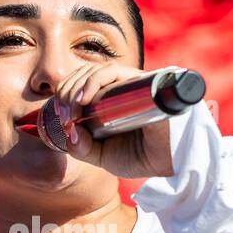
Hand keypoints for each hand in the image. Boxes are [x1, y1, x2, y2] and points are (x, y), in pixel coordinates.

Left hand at [54, 63, 174, 178]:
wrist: (171, 162)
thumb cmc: (141, 157)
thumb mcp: (102, 157)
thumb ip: (81, 148)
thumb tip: (68, 130)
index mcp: (107, 102)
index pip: (78, 85)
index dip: (64, 96)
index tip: (60, 117)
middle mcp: (118, 88)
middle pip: (82, 75)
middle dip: (66, 93)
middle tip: (64, 115)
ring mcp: (129, 82)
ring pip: (93, 71)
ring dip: (75, 88)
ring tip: (71, 111)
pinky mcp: (141, 80)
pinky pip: (112, 72)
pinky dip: (92, 82)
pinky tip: (83, 99)